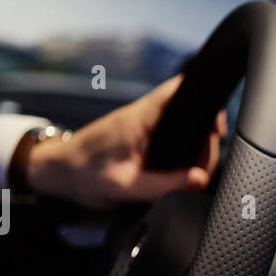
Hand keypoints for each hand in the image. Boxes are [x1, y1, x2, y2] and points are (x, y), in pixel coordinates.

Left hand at [25, 74, 224, 209]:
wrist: (57, 172)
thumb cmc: (83, 175)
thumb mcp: (125, 186)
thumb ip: (164, 184)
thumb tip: (200, 180)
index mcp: (141, 118)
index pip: (181, 89)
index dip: (206, 102)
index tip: (218, 129)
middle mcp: (143, 115)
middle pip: (190, 112)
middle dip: (204, 138)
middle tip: (202, 168)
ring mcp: (141, 124)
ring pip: (181, 125)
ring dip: (193, 146)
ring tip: (192, 173)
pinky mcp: (139, 136)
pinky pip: (169, 136)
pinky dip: (180, 151)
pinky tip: (178, 171)